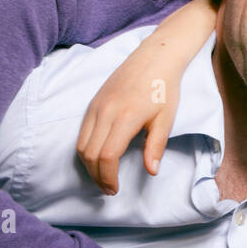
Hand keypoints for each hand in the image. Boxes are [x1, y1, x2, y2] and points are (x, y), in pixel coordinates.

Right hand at [77, 41, 180, 194]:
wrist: (154, 58)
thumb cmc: (163, 89)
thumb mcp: (166, 119)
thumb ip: (156, 146)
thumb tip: (151, 171)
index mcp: (125, 117)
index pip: (107, 155)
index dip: (108, 176)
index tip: (115, 189)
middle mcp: (105, 112)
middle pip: (89, 154)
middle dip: (97, 176)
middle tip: (109, 189)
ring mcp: (96, 106)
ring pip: (81, 144)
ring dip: (89, 165)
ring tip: (102, 177)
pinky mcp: (92, 103)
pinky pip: (81, 132)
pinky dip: (85, 150)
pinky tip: (97, 158)